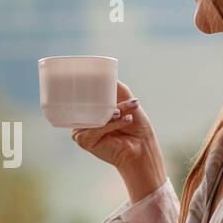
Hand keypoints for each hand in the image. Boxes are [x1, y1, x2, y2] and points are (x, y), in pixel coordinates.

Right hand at [71, 82, 166, 201]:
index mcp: (90, 109)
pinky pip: (95, 128)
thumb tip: (107, 75)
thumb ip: (116, 88)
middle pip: (87, 103)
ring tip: (126, 114)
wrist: (141, 147)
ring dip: (112, 113)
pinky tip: (125, 120)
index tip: (95, 80)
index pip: (83, 94)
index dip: (87, 87)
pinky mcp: (84, 141)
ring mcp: (81, 130)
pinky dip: (111, 124)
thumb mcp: (126, 99)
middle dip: (104, 101)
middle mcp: (83, 119)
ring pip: (92, 115)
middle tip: (120, 102)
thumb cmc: (135, 125)